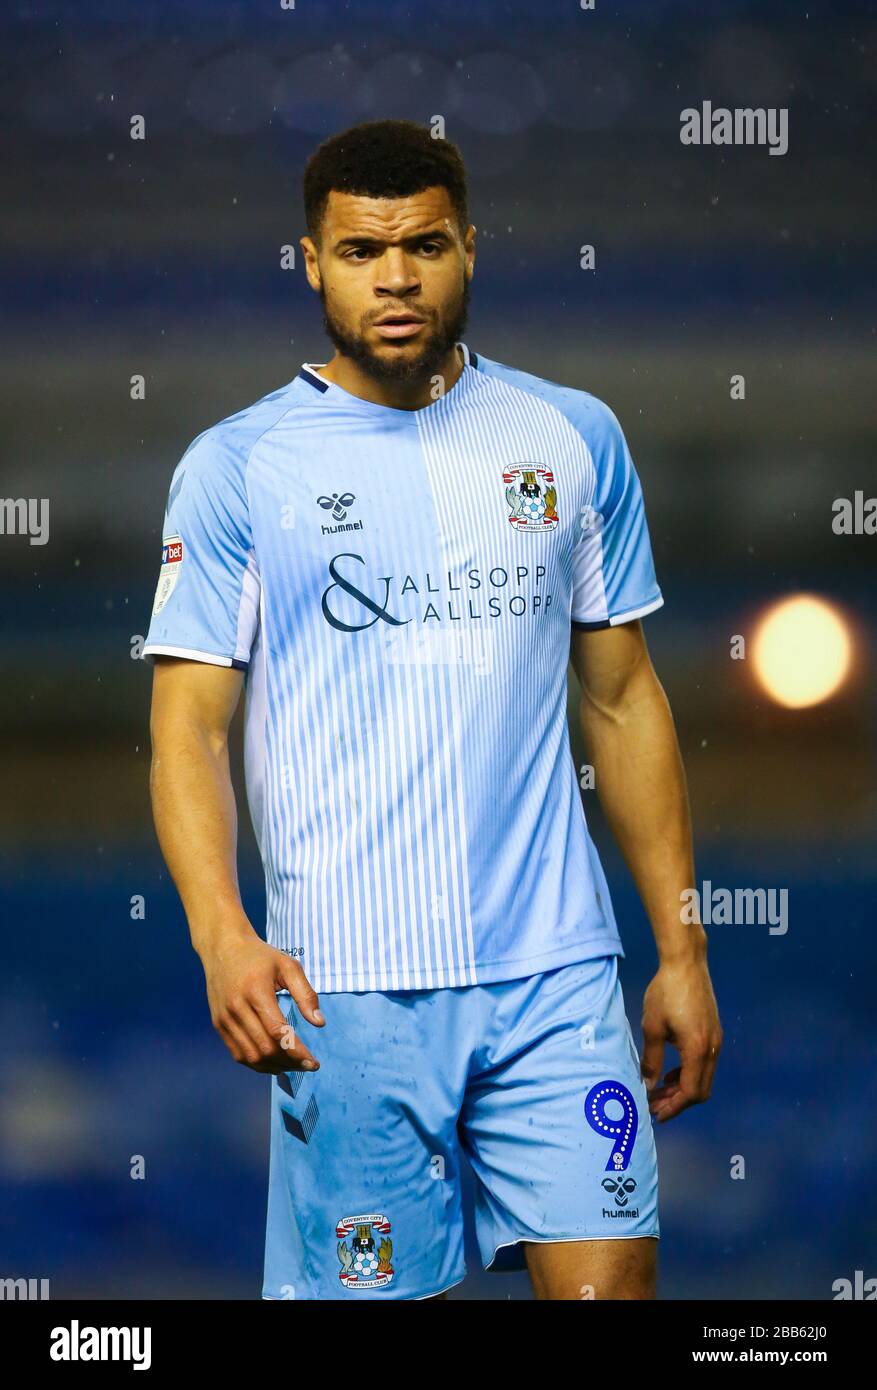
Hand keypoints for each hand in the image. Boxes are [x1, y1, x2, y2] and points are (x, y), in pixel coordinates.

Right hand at [200, 930, 324, 1073]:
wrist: (223, 948)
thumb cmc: (260, 956)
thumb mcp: (288, 966)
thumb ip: (306, 994)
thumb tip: (320, 1023)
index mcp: (256, 991)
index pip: (278, 1032)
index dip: (297, 1051)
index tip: (314, 1063)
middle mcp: (237, 1008)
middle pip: (265, 1048)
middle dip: (290, 1062)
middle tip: (308, 1065)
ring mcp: (225, 1018)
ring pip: (251, 1056)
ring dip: (275, 1067)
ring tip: (293, 1066)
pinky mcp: (219, 1024)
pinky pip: (238, 1054)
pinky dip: (257, 1064)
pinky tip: (274, 1063)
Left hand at [639, 953, 721, 1122]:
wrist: (686, 963)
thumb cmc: (666, 992)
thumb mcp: (652, 1027)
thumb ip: (652, 1060)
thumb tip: (648, 1085)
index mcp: (698, 1049)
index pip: (690, 1092)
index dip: (673, 1107)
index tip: (656, 1114)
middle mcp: (712, 1048)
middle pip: (701, 1090)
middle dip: (678, 1102)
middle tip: (655, 1105)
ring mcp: (716, 1039)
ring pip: (704, 1077)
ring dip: (683, 1088)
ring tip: (659, 1090)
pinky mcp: (714, 1031)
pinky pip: (705, 1063)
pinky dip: (689, 1073)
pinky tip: (671, 1071)